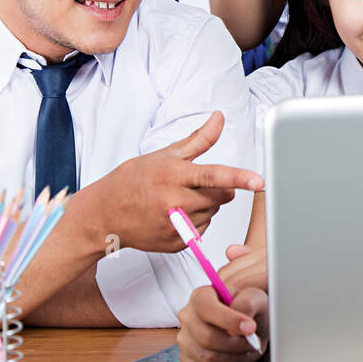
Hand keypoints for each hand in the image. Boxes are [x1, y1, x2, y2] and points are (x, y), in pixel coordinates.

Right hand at [86, 111, 263, 253]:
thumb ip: (199, 140)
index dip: (239, 178)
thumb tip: (219, 118)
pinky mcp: (176, 244)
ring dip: (207, 205)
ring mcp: (175, 226)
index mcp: (172, 175)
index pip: (212, 176)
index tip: (258, 181)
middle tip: (196, 183)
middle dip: (219, 189)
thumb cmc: (133, 180)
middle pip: (221, 196)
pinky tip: (176, 214)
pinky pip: (203, 230)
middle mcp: (174, 202)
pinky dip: (197, 221)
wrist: (105, 214)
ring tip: (179, 199)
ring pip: (214, 213)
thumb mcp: (165, 155)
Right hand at [176, 251, 268, 361]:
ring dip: (233, 358)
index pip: (205, 308)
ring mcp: (185, 341)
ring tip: (244, 349)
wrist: (246, 325)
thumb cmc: (248, 309)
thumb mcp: (254, 297)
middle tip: (253, 341)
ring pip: (207, 358)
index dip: (228, 320)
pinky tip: (234, 358)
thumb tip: (241, 324)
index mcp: (201, 296)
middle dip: (237, 344)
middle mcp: (188, 318)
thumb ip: (247, 304)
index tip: (250, 328)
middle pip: (207, 337)